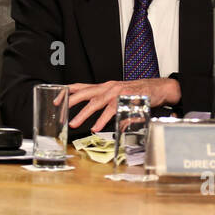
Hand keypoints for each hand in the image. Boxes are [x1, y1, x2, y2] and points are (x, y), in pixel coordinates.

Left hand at [65, 78, 179, 133]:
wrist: (158, 88)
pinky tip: (97, 127)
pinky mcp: (126, 100)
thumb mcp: (119, 97)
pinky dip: (103, 120)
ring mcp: (117, 92)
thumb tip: (97, 121)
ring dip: (84, 114)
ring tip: (74, 123)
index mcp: (105, 86)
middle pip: (85, 93)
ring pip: (96, 102)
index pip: (82, 86)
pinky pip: (112, 110)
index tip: (56, 98)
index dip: (68, 91)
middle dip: (70, 101)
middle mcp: (109, 87)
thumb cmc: (138, 92)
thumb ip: (107, 108)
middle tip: (60, 110)